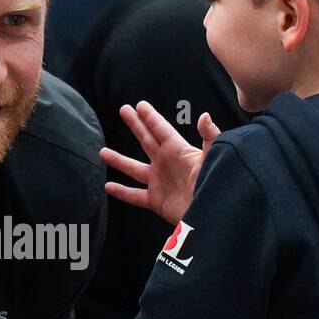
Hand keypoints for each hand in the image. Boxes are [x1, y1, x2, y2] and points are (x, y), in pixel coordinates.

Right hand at [101, 100, 221, 225]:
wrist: (212, 212)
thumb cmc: (215, 183)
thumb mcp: (213, 158)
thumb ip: (210, 137)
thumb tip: (204, 116)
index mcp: (178, 151)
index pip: (161, 129)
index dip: (150, 117)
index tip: (140, 105)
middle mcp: (165, 164)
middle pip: (146, 140)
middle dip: (135, 125)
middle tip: (124, 110)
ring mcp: (159, 182)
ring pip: (134, 168)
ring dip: (119, 160)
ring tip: (103, 152)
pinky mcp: (156, 201)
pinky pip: (135, 195)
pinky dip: (122, 192)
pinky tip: (108, 186)